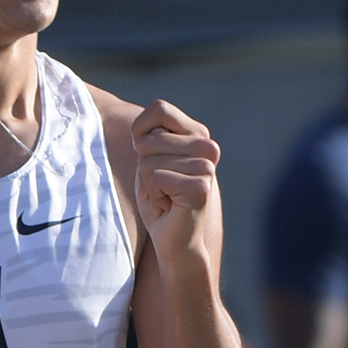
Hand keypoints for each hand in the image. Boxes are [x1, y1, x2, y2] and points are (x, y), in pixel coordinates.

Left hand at [132, 100, 221, 260]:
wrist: (174, 240)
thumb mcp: (150, 159)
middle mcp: (207, 146)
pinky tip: (168, 206)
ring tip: (166, 196)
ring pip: (148, 161)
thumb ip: (150, 137)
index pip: (159, 108)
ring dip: (148, 184)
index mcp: (198, 133)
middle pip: (148, 139)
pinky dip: (152, 196)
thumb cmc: (159, 197)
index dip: (140, 131)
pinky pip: (154, 178)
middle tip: (160, 185)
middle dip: (143, 166)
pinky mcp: (200, 187)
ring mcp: (206, 167)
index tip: (147, 157)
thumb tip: (144, 133)